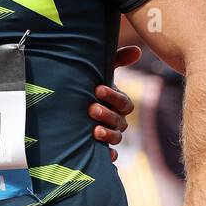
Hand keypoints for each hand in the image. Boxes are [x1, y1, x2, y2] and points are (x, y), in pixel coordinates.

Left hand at [89, 46, 138, 160]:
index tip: (98, 89)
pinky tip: (105, 155)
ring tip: (95, 131)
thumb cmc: (87, 86)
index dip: (113, 96)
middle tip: (91, 108)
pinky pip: (109, 155)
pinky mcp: (99, 148)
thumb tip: (138, 50)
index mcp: (118, 103)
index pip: (123, 102)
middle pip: (120, 121)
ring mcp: (109, 134)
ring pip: (116, 138)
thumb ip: (118, 60)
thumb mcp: (100, 71)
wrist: (67, 106)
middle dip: (107, 115)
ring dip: (108, 134)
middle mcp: (116, 120)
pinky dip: (108, 155)